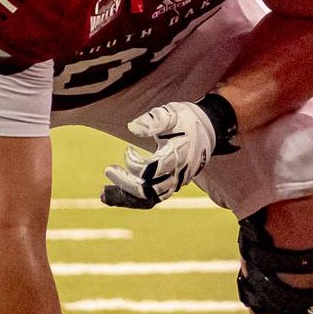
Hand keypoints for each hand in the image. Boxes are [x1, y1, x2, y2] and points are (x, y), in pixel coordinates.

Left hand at [101, 101, 217, 208]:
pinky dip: (134, 200)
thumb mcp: (171, 114)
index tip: (127, 148)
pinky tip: (114, 197)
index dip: (134, 163)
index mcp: (179, 155)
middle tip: (108, 170)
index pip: (154, 170)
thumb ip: (153, 120)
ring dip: (127, 198)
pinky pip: (153, 198)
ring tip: (104, 195)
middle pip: (151, 190)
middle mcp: (180, 172)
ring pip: (151, 198)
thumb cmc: (185, 119)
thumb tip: (132, 128)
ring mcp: (177, 180)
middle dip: (126, 184)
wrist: (208, 128)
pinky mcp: (173, 184)